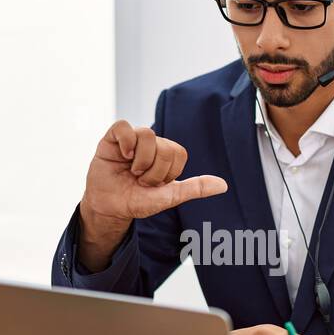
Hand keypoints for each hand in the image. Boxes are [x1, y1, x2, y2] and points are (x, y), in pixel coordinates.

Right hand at [77, 120, 227, 271]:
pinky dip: (126, 141)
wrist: (109, 208)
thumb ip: (195, 189)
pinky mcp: (112, 138)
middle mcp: (150, 143)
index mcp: (165, 154)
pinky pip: (123, 126)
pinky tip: (123, 155)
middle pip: (164, 147)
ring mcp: (132, 139)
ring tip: (131, 172)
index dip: (168, 173)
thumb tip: (224, 185)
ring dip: (141, 161)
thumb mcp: (169, 197)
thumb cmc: (138, 201)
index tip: (156, 184)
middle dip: (154, 172)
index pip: (178, 153)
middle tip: (140, 181)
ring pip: (147, 134)